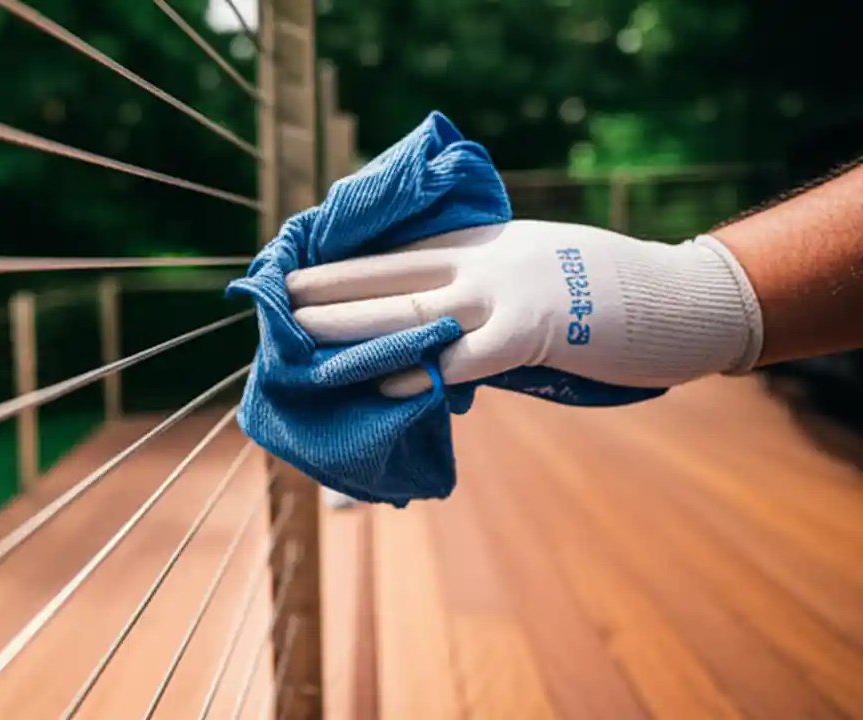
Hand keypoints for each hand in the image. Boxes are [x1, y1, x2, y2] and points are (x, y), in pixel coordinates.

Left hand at [285, 220, 762, 396]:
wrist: (686, 298)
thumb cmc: (608, 292)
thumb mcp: (537, 269)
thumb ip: (484, 289)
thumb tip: (433, 328)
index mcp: (486, 241)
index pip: (398, 250)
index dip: (344, 264)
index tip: (296, 273)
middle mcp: (487, 260)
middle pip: (389, 275)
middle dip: (328, 292)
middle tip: (275, 302)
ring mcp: (508, 294)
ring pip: (410, 310)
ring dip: (350, 327)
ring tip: (300, 338)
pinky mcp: (533, 334)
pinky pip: (457, 358)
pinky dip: (412, 370)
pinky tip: (371, 381)